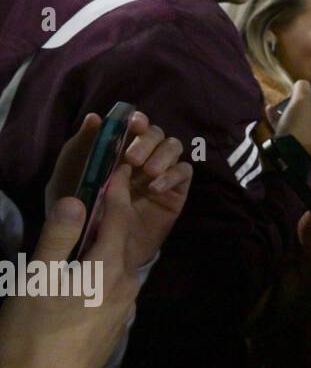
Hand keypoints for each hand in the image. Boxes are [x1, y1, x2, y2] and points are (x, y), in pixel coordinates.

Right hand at [0, 140, 191, 367]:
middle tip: (103, 197)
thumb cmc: (30, 333)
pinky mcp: (116, 329)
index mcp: (110, 270)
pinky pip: (116, 289)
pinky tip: (87, 276)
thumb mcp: (36, 279)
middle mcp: (127, 288)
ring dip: (109, 247)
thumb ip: (58, 237)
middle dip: (115, 218)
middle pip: (124, 243)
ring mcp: (125, 311)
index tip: (115, 172)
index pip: (119, 220)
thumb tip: (76, 199)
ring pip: (121, 267)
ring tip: (91, 234)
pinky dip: (106, 272)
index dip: (117, 193)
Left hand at [46, 111, 192, 267]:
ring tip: (148, 172)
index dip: (137, 120)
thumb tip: (94, 118)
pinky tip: (155, 188)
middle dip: (147, 141)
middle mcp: (143, 157)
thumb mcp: (69, 178)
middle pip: (157, 133)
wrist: (101, 249)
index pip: (134, 125)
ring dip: (163, 154)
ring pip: (174, 146)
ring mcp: (160, 174)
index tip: (134, 124)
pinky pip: (184, 172)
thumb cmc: (81, 211)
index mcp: (118, 149)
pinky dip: (172, 175)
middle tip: (133, 159)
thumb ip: (80, 148)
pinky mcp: (175, 192)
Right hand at [274, 80, 310, 160]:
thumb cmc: (300, 126)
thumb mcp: (301, 101)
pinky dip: (282, 119)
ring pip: (306, 120)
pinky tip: (270, 110)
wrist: (286, 157)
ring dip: (295, 111)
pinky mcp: (299, 145)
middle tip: (303, 94)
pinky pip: (292, 128)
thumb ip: (303, 88)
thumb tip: (302, 85)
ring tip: (282, 103)